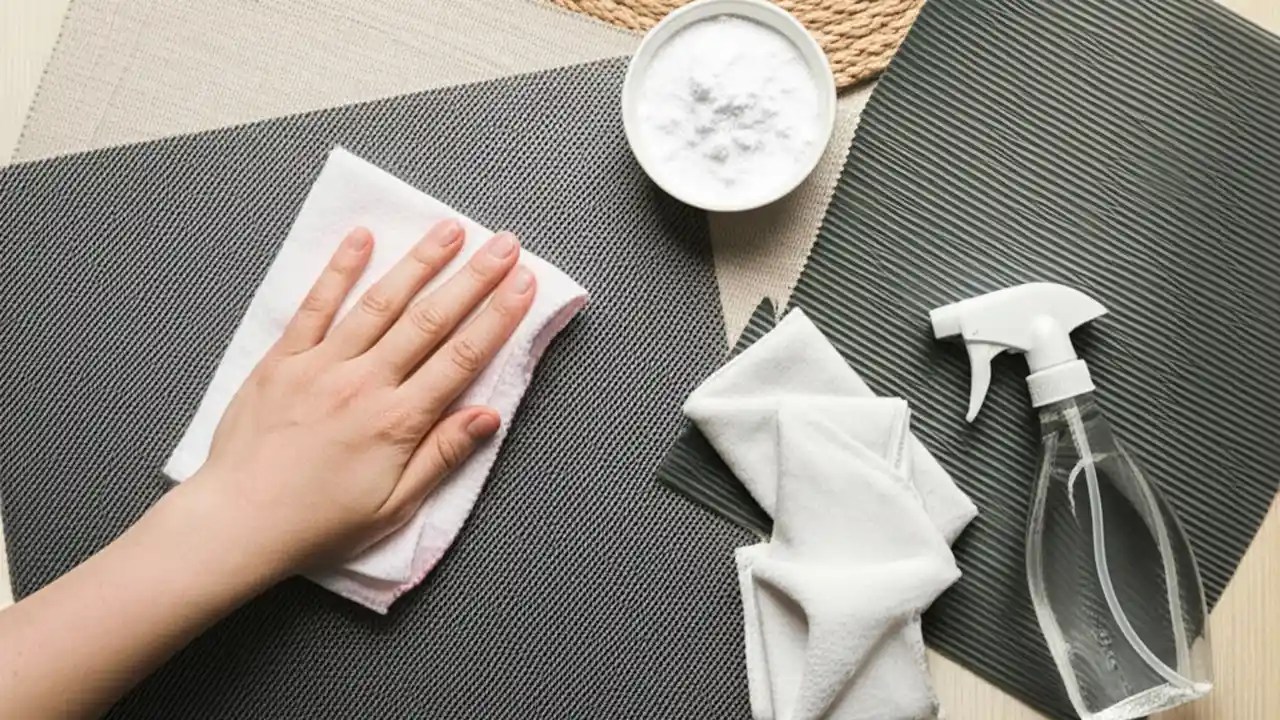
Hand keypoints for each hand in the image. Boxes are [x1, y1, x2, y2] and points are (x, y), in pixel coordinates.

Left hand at [184, 220, 535, 575]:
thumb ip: (442, 455)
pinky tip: (361, 238)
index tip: (524, 283)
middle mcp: (364, 384)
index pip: (461, 358)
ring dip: (419, 262)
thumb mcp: (395, 506)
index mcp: (397, 422)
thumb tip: (487, 416)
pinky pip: (315, 306)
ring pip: (379, 303)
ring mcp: (321, 366)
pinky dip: (339, 270)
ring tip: (450, 229)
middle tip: (505, 244)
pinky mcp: (282, 360)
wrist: (237, 523)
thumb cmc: (319, 523)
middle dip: (473, 278)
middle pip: (429, 320)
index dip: (498, 317)